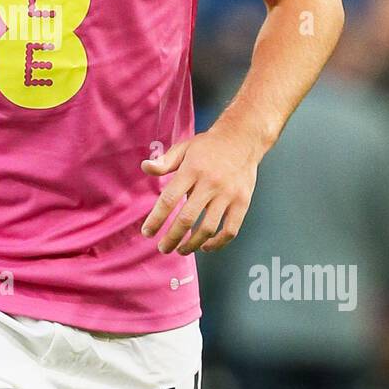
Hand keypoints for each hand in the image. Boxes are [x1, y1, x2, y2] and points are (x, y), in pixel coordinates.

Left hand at [139, 127, 259, 254]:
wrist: (243, 138)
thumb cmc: (208, 146)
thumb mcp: (184, 148)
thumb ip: (164, 161)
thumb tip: (145, 167)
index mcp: (192, 170)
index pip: (169, 199)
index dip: (156, 219)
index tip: (147, 232)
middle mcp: (210, 183)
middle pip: (187, 219)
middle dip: (172, 238)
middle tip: (162, 248)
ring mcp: (228, 194)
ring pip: (208, 228)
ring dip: (192, 244)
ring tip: (181, 250)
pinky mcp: (243, 202)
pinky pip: (230, 230)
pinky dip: (217, 243)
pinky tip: (205, 247)